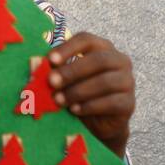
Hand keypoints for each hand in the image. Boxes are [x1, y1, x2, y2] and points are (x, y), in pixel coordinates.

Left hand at [48, 32, 134, 152]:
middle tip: (51, 82)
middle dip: (72, 71)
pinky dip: (90, 106)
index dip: (68, 48)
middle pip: (99, 60)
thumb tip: (35, 66)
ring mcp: (127, 82)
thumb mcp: (65, 81)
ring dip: (78, 91)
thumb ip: (55, 71)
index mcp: (102, 48)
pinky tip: (75, 110)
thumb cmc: (78, 95)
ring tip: (58, 100)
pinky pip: (111, 102)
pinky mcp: (129, 103)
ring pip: (105, 82)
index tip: (50, 60)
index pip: (87, 40)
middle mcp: (119, 61)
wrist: (98, 124)